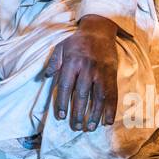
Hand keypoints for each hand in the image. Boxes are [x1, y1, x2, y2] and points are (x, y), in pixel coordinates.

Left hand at [41, 15, 119, 131]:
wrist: (99, 31)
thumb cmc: (77, 41)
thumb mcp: (61, 47)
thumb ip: (54, 62)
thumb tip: (46, 77)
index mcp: (72, 62)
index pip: (65, 86)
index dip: (63, 103)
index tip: (61, 116)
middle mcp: (87, 68)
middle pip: (81, 95)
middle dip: (78, 113)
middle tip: (75, 126)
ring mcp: (101, 72)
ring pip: (98, 98)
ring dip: (94, 115)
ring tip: (89, 128)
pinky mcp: (112, 74)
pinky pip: (112, 94)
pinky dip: (110, 109)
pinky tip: (107, 121)